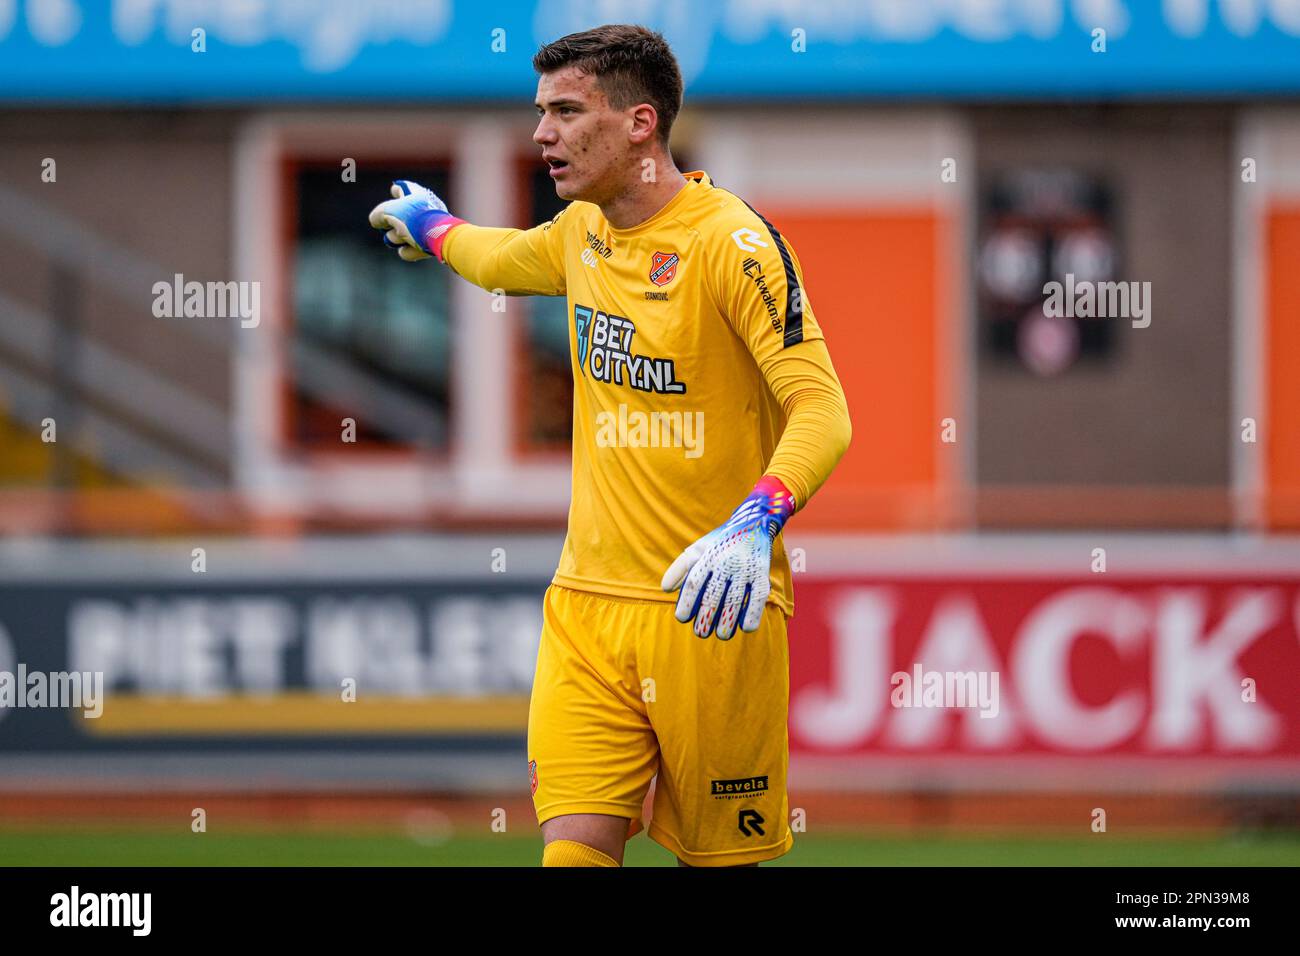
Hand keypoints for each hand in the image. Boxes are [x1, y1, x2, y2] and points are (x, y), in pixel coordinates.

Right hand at [367, 180, 462, 260]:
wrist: (441, 238)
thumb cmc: (415, 219)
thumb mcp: (388, 211)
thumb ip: (378, 214)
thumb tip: (376, 221)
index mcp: (417, 195)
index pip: (403, 189)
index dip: (397, 190)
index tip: (394, 191)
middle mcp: (423, 210)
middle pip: (397, 216)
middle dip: (391, 223)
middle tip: (391, 224)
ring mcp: (427, 229)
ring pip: (402, 235)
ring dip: (398, 238)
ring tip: (405, 237)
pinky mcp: (430, 246)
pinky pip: (410, 250)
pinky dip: (409, 251)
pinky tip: (412, 248)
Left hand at [661, 476, 795, 638]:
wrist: (754, 523)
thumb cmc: (720, 542)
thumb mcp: (697, 549)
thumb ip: (679, 568)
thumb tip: (665, 589)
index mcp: (708, 556)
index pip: (694, 583)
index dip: (686, 603)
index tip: (682, 618)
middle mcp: (726, 562)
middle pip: (713, 596)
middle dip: (705, 619)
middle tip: (701, 633)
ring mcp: (745, 568)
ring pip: (734, 601)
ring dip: (727, 623)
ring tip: (721, 635)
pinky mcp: (762, 574)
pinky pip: (757, 598)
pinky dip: (752, 615)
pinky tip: (745, 628)